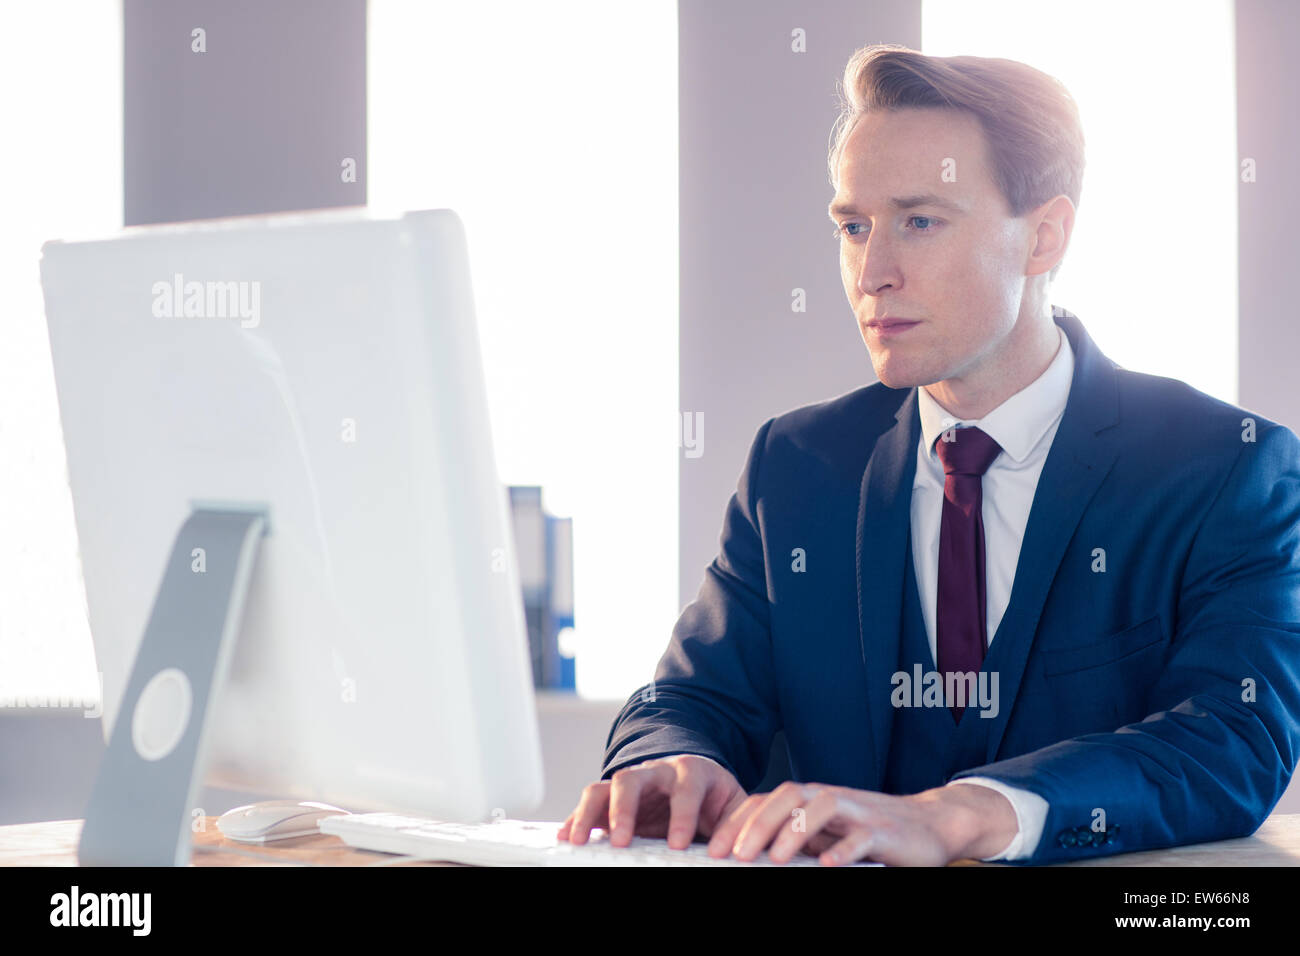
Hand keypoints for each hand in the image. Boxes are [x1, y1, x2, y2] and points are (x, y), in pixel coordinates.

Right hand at [558, 754, 746, 848]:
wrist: (696, 780)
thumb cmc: (715, 798)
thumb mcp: (733, 805)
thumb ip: (738, 822)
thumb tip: (744, 850)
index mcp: (691, 772)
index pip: (685, 789)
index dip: (681, 816)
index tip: (677, 844)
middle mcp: (656, 772)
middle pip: (633, 779)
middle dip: (624, 810)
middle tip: (621, 840)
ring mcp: (631, 783)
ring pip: (604, 787)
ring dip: (589, 813)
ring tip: (579, 839)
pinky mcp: (612, 799)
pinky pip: (589, 804)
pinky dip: (574, 819)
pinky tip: (565, 836)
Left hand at [705, 780, 1018, 865]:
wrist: (932, 825)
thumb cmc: (871, 832)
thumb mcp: (827, 833)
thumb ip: (796, 838)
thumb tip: (750, 854)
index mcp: (813, 799)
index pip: (767, 800)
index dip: (738, 821)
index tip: (713, 848)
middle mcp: (832, 799)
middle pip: (789, 796)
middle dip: (758, 823)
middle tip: (735, 854)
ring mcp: (860, 812)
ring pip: (822, 807)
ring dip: (795, 832)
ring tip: (774, 859)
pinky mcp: (886, 832)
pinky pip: (862, 837)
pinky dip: (845, 850)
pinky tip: (828, 865)